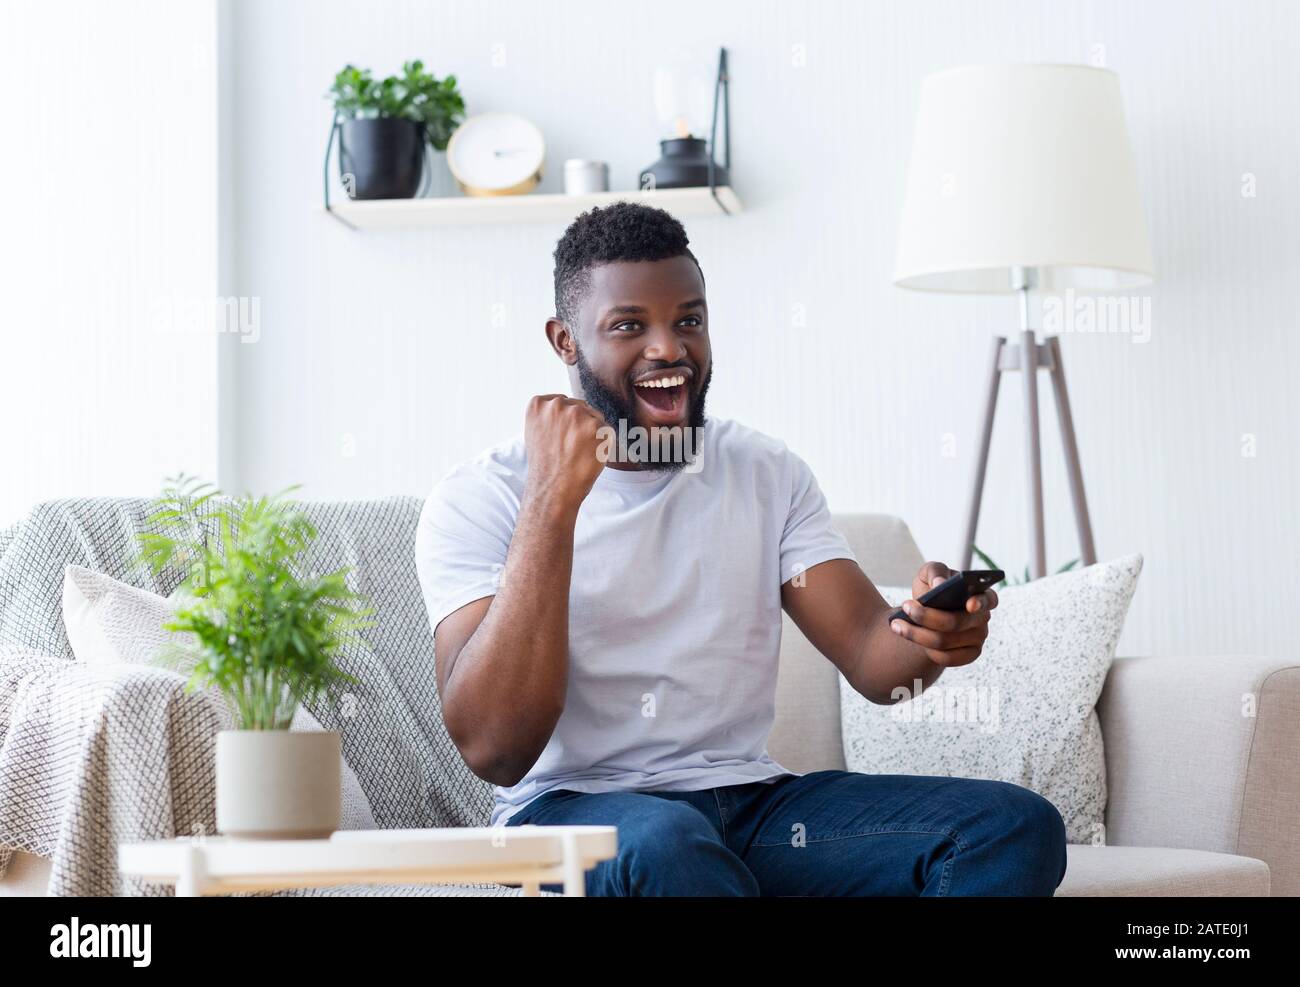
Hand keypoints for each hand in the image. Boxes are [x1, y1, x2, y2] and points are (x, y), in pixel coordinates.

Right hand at [523, 394, 607, 512]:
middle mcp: (557, 404)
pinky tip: (589, 455)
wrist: (553, 488)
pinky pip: (607, 431)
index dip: (566, 422)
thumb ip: (550, 415)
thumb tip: (570, 408)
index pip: (563, 402)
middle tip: (570, 448)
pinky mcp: (596, 426)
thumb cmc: (546, 464)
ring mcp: (577, 414)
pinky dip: (603, 444)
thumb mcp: (537, 432)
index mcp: (538, 404)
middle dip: (580, 425)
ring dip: (593, 433)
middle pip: (580, 407)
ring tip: (578, 452)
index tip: (561, 437)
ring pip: (595, 417)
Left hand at [889, 562, 998, 667]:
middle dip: (926, 616)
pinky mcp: (969, 655)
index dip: (981, 602)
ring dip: (916, 634)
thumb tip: (940, 583)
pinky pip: (946, 658)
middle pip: (956, 622)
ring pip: (945, 642)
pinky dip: (924, 649)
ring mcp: (978, 638)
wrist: (923, 612)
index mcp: (980, 595)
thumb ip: (935, 572)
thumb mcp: (929, 574)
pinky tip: (907, 636)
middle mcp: (983, 618)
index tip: (969, 603)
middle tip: (905, 606)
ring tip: (896, 624)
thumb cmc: (931, 588)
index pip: (990, 599)